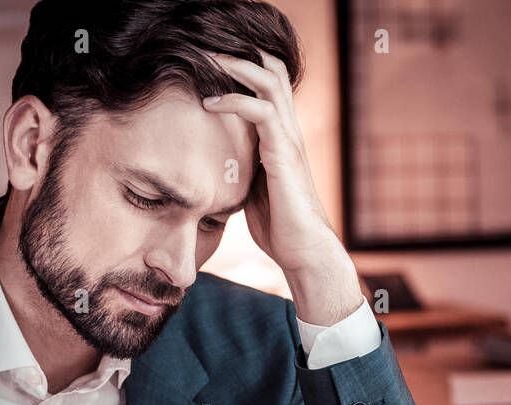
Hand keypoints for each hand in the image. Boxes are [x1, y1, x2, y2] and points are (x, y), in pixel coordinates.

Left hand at [201, 49, 362, 324]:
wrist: (304, 251)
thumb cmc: (279, 227)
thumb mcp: (253, 189)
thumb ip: (243, 167)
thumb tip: (217, 161)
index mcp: (282, 136)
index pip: (270, 84)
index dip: (247, 65)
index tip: (213, 59)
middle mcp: (289, 130)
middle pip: (274, 70)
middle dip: (241, 53)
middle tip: (207, 47)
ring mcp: (289, 139)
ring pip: (270, 81)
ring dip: (236, 65)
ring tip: (207, 58)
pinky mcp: (283, 154)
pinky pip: (261, 112)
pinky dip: (233, 100)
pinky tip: (209, 101)